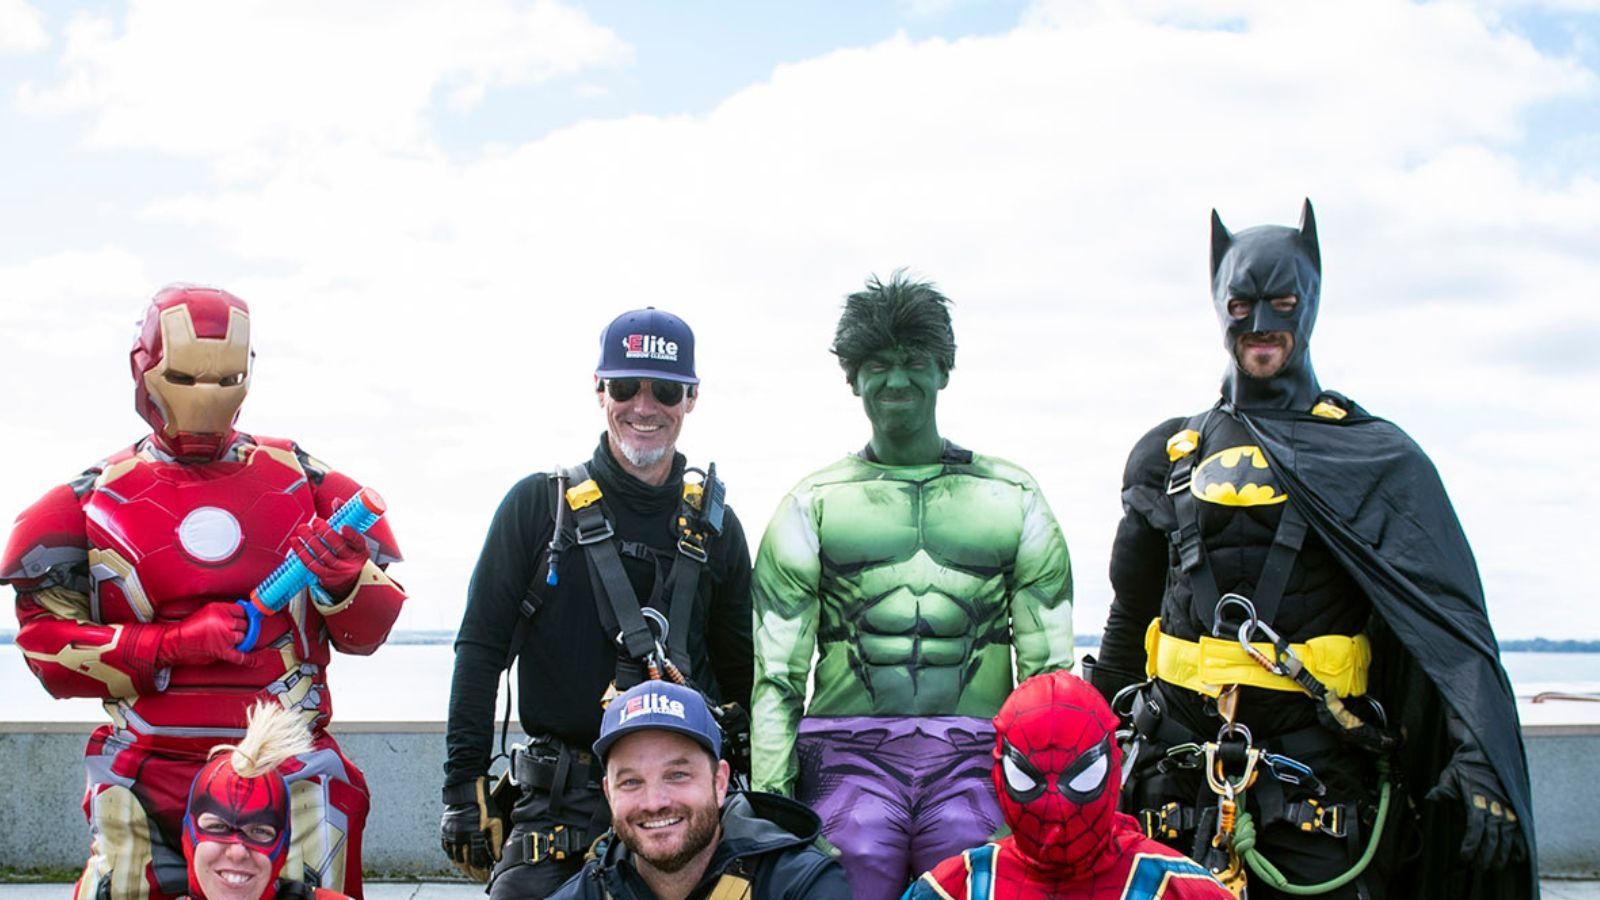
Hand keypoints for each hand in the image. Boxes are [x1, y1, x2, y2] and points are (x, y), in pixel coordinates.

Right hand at [154, 603, 249, 666]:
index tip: (249, 618)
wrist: (173, 642)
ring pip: (245, 637)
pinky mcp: (222, 651)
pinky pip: (242, 656)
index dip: (246, 616)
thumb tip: (241, 615)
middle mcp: (223, 621)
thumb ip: (225, 612)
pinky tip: (258, 659)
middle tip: (236, 631)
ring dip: (241, 641)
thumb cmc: (188, 628)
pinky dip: (251, 659)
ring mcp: (224, 637)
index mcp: (219, 609)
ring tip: (234, 640)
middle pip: (246, 624)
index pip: (243, 610)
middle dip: (243, 629)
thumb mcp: (207, 611)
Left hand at [293, 517, 367, 599]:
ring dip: (310, 540)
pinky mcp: (325, 576)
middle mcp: (352, 561)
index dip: (351, 535)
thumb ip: (345, 517)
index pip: (358, 541)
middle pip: (339, 547)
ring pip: (323, 555)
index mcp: (361, 549)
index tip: (343, 527)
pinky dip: (302, 552)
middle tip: (316, 522)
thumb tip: (336, 501)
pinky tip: (296, 542)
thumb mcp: (352, 537)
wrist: (346, 575)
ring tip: (303, 528)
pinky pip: (312, 564)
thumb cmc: (348, 549)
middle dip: (326, 533)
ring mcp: (338, 570)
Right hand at [440, 777, 503, 881]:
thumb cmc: (484, 804)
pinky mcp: (444, 830)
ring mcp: (451, 834)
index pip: (477, 860)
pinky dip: (453, 856)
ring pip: (455, 858)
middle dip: (473, 871)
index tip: (487, 873)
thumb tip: (497, 858)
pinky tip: (459, 859)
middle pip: (465, 863)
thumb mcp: (495, 821)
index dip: (482, 869)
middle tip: (479, 875)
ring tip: (470, 870)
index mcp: (474, 834)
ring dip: (463, 866)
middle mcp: (460, 836)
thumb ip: (496, 841)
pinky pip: (447, 849)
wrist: (466, 790)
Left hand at [1426, 752, 1524, 869]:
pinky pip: (1519, 830)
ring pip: (1506, 838)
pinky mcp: (1515, 809)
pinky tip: (1517, 857)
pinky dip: (1519, 844)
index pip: (1474, 828)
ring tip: (1495, 867)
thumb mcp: (1449, 777)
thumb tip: (1432, 798)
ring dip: (1501, 854)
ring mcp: (1507, 809)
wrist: (1486, 754)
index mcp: (1476, 801)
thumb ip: (1443, 791)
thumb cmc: (1464, 767)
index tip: (1465, 857)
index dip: (1471, 845)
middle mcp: (1494, 807)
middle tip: (1479, 867)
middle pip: (1491, 838)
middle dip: (1485, 855)